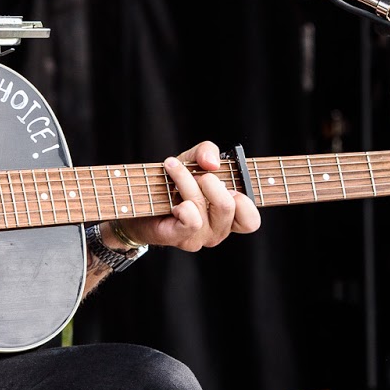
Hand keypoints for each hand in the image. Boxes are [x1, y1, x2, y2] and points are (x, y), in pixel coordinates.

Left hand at [109, 140, 260, 252]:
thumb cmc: (171, 183)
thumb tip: (212, 163)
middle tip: (197, 174)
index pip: (251, 221)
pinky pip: (191, 219)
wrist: (137, 200)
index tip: (229, 184)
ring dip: (186, 181)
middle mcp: (216, 231)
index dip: (245, 201)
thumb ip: (207, 152)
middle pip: (229, 208)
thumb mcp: (192, 159)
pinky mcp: (179, 237)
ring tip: (172, 169)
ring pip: (203, 207)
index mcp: (228, 217)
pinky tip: (170, 197)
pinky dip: (182, 201)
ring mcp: (198, 237)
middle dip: (211, 182)